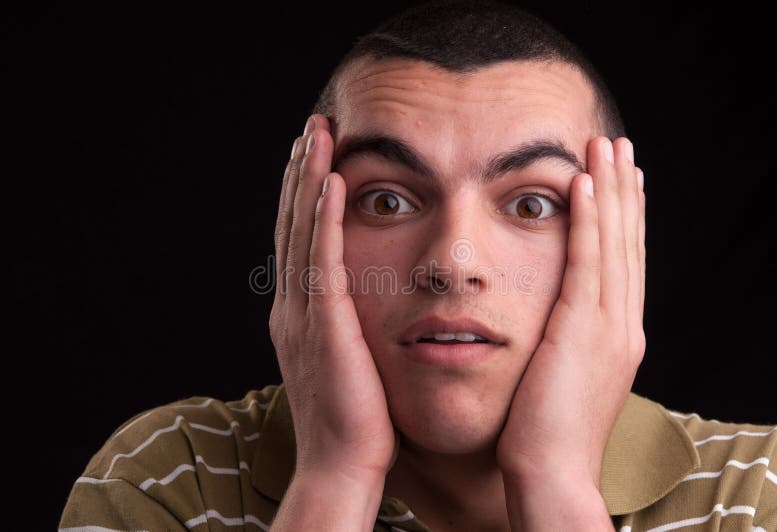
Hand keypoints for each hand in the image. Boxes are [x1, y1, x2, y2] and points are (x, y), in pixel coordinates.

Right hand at [269, 114, 396, 484]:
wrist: (343, 465)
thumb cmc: (356, 419)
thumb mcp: (345, 361)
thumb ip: (345, 325)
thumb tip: (361, 304)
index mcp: (299, 314)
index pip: (298, 241)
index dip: (303, 196)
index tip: (315, 157)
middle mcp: (293, 307)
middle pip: (292, 225)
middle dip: (300, 174)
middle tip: (312, 130)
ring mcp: (303, 314)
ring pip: (301, 232)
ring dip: (308, 180)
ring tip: (318, 136)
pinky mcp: (325, 324)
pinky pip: (323, 260)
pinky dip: (323, 218)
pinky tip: (332, 182)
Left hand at [496, 136, 644, 524]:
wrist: (552, 473)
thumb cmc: (545, 434)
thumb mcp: (562, 379)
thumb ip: (564, 345)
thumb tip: (550, 326)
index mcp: (616, 336)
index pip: (622, 263)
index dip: (622, 219)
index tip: (617, 182)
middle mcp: (622, 324)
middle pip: (626, 243)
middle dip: (623, 192)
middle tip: (619, 147)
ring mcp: (609, 325)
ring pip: (614, 242)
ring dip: (610, 190)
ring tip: (605, 145)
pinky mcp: (584, 329)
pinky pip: (588, 262)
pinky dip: (589, 220)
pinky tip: (582, 184)